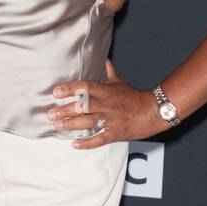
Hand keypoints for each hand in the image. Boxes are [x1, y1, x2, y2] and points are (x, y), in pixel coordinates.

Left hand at [48, 58, 163, 147]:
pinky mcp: (116, 133)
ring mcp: (112, 120)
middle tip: (51, 114)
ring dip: (72, 125)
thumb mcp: (121, 83)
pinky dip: (87, 143)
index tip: (56, 92)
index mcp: (107, 91)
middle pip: (84, 106)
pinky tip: (75, 144)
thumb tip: (106, 61)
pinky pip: (99, 139)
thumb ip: (110, 73)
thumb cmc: (136, 97)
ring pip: (89, 122)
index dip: (70, 89)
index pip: (86, 87)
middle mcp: (108, 105)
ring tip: (58, 126)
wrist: (155, 111)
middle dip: (66, 111)